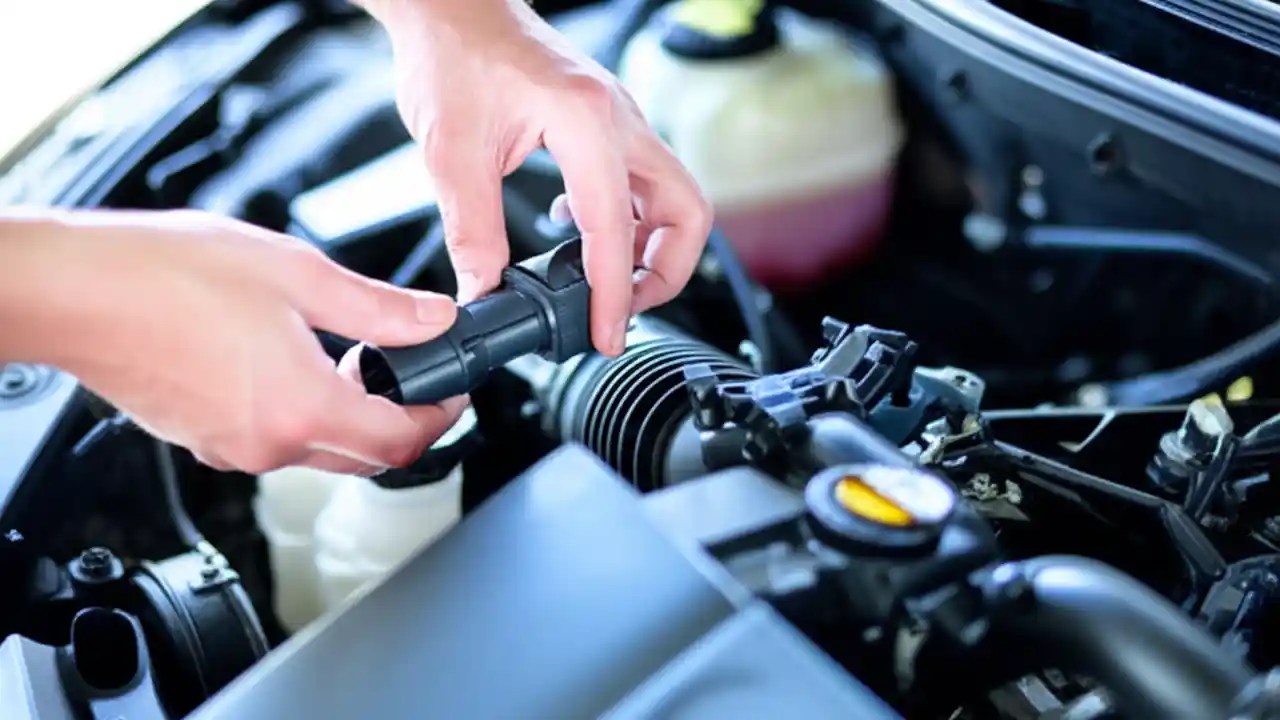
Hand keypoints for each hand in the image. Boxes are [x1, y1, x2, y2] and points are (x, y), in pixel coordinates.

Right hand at [14, 210, 464, 475]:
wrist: (74, 291)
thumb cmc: (166, 276)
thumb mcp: (297, 274)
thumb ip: (377, 306)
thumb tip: (433, 319)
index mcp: (304, 409)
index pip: (401, 443)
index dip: (440, 420)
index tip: (452, 394)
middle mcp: (269, 445)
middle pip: (365, 456)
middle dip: (400, 421)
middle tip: (413, 376)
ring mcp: (231, 449)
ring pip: (319, 450)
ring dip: (350, 416)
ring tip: (353, 359)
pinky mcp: (202, 439)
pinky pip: (274, 441)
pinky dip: (303, 414)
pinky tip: (294, 364)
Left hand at [365, 0, 712, 354]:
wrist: (451, 7)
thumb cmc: (452, 54)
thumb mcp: (449, 151)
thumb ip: (472, 230)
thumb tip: (485, 292)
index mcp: (586, 121)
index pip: (616, 229)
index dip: (614, 294)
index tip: (605, 335)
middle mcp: (619, 118)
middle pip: (687, 211)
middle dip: (667, 272)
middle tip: (622, 307)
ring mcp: (621, 119)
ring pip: (674, 198)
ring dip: (652, 249)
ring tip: (604, 282)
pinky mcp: (609, 123)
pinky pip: (643, 183)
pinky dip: (628, 221)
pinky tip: (578, 233)